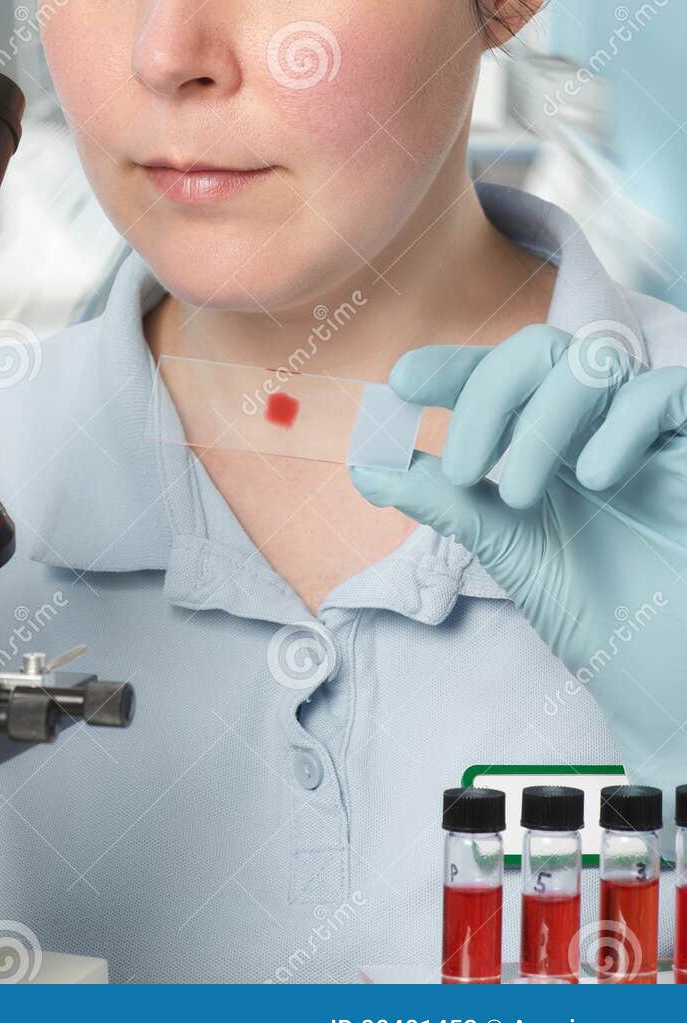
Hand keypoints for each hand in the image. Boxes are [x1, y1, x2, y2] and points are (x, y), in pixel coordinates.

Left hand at [349, 324, 686, 806]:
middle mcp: (599, 422)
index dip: (451, 366)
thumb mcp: (508, 547)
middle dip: (488, 393)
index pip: (498, 376)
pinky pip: (664, 390)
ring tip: (520, 498)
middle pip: (540, 349)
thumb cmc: (598, 613)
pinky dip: (621, 421)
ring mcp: (650, 430)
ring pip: (593, 359)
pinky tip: (597, 476)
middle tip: (464, 469)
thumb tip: (366, 465)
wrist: (666, 673)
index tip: (399, 383)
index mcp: (552, 439)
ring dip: (542, 421)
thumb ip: (444, 500)